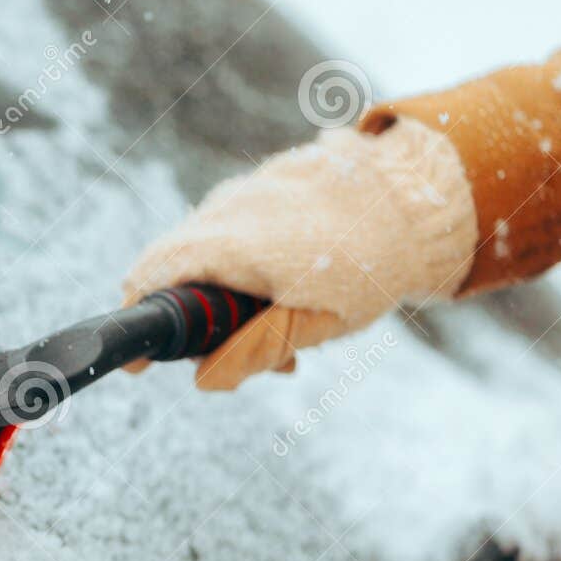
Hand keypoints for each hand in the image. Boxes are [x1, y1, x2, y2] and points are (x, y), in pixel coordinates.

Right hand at [121, 119, 475, 389]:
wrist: (426, 194)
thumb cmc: (373, 264)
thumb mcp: (316, 322)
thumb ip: (254, 351)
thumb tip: (204, 381)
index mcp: (230, 246)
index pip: (150, 276)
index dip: (134, 315)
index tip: (140, 358)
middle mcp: (228, 210)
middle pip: (176, 267)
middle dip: (192, 317)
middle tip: (228, 356)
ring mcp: (247, 189)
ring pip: (208, 248)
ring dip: (223, 292)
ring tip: (280, 327)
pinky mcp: (267, 179)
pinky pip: (236, 225)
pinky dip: (247, 262)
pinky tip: (291, 286)